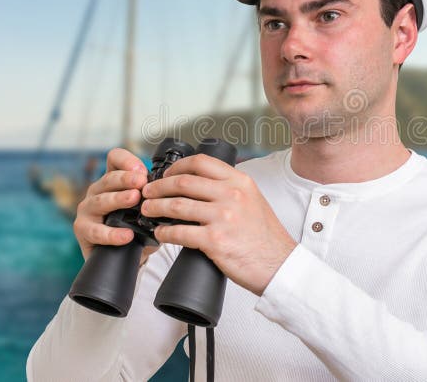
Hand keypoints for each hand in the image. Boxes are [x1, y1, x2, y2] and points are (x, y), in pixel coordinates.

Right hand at [73, 148, 153, 262]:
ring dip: (118, 198)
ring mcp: (88, 210)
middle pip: (108, 178)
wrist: (124, 256)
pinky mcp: (83, 230)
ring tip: (134, 199)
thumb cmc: (136, 228)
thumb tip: (172, 197)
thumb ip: (155, 201)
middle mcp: (97, 191)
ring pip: (100, 200)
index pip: (114, 160)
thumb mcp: (147, 211)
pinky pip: (96, 231)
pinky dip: (112, 234)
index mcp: (113, 181)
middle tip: (142, 182)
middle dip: (126, 178)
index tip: (142, 169)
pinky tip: (127, 235)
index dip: (126, 161)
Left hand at [141, 153, 296, 295]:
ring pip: (176, 205)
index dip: (177, 167)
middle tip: (148, 193)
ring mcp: (223, 217)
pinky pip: (179, 233)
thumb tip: (202, 185)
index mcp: (240, 181)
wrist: (278, 264)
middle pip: (183, 182)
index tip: (166, 174)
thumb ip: (231, 189)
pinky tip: (160, 234)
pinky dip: (164, 233)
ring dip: (156, 207)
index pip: (201, 162)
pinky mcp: (215, 240)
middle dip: (159, 187)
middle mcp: (232, 195)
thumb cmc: (265, 237)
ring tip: (148, 210)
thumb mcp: (253, 200)